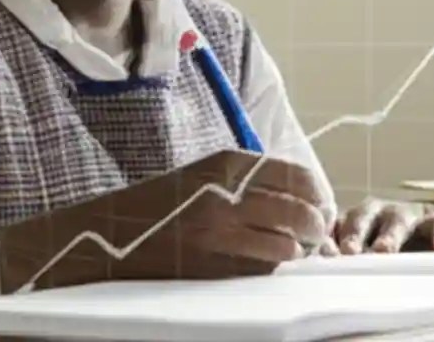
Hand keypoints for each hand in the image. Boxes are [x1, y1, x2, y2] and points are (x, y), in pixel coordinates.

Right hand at [78, 149, 330, 280]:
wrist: (110, 235)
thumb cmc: (163, 204)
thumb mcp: (206, 173)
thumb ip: (251, 178)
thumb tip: (303, 193)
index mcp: (228, 165)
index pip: (296, 176)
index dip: (318, 193)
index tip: (322, 203)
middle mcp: (227, 196)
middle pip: (299, 212)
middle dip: (316, 225)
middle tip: (317, 231)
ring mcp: (220, 234)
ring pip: (286, 247)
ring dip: (297, 250)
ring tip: (294, 249)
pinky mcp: (214, 267)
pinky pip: (261, 270)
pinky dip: (271, 267)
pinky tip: (265, 261)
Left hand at [327, 199, 433, 254]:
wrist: (426, 247)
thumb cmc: (381, 252)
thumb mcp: (360, 251)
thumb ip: (339, 252)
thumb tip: (322, 256)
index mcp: (368, 216)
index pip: (355, 219)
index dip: (350, 234)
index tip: (344, 253)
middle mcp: (397, 213)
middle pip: (391, 217)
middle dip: (388, 235)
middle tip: (382, 252)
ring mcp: (428, 218)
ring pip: (430, 220)